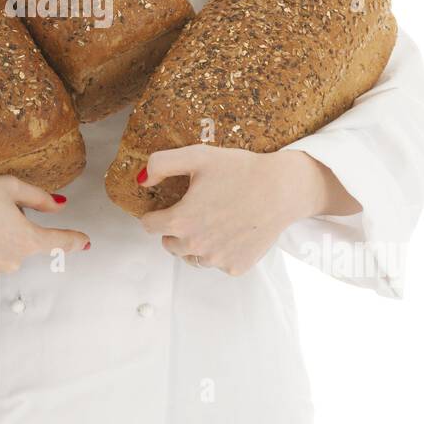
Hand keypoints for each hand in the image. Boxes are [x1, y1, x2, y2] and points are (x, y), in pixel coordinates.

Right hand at [0, 176, 90, 284]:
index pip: (59, 243)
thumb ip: (40, 199)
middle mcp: (11, 261)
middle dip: (17, 230)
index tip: (85, 242)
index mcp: (25, 239)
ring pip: (5, 257)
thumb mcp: (9, 187)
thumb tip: (62, 204)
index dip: (74, 241)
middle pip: (25, 246)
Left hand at [137, 144, 360, 275]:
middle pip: (169, 244)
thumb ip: (160, 164)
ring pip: (192, 256)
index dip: (156, 213)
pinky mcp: (236, 267)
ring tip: (215, 220)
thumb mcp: (197, 156)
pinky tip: (233, 230)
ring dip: (196, 243)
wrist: (282, 188)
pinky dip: (221, 250)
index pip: (150, 225)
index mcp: (180, 220)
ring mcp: (216, 260)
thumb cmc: (239, 169)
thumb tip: (141, 182)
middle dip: (176, 229)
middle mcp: (195, 246)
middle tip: (197, 210)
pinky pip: (217, 262)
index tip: (168, 205)